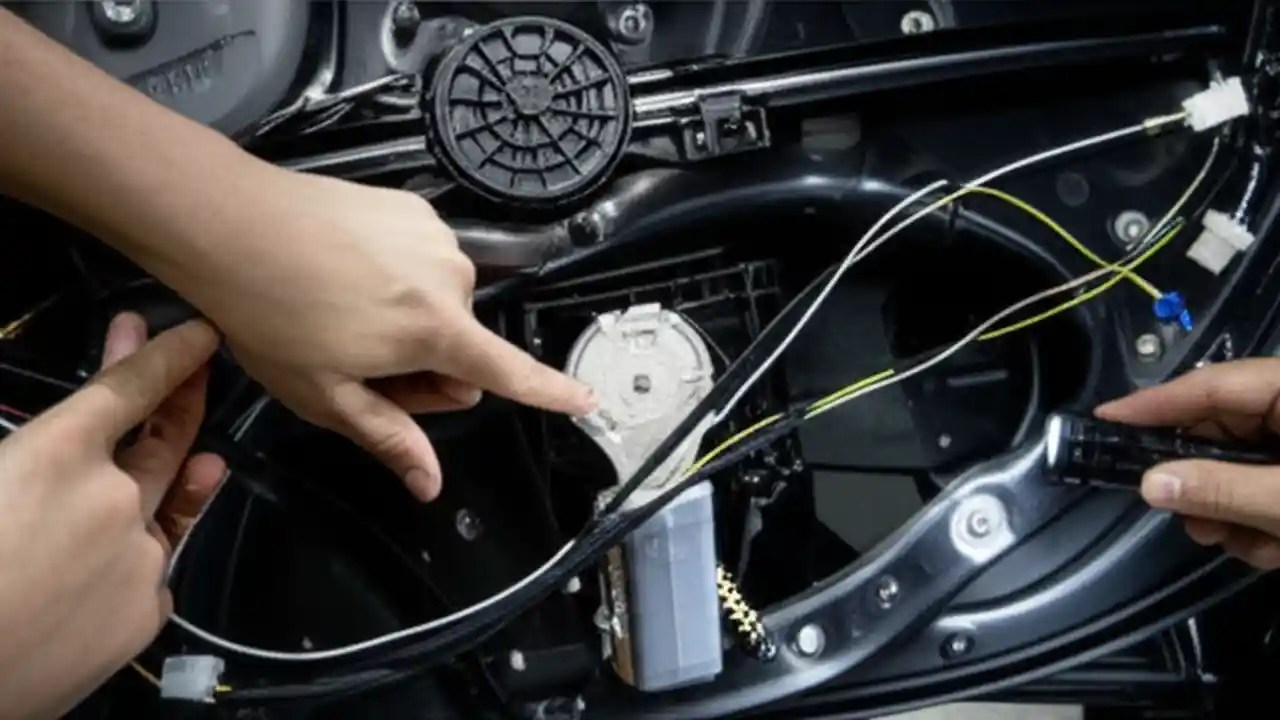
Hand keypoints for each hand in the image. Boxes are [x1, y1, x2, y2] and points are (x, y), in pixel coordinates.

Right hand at [0, 314, 222, 717]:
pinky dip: (131, 567)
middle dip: (183, 400)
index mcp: (55, 456)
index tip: (201, 335)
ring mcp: (140, 558)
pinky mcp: (147, 614)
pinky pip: (147, 576)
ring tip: (195, 464)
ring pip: (159, 514)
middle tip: (202, 370)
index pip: (128, 389)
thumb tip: (53, 451)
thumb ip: (27, 455)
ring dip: (169, 486)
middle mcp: (114, 498)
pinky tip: (98, 579)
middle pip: (164, 440)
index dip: (167, 357)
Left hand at [137, 166, 593, 500]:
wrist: (230, 220)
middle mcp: (450, 278)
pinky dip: (396, 275)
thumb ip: (389, 436)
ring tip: (341, 312)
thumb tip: (431, 485)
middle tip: (360, 365)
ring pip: (441, 302)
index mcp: (435, 331)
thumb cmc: (271, 317)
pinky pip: (423, 260)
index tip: (588, 399)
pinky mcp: (412, 208)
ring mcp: (433, 235)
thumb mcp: (325, 393)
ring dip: (409, 319)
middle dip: (425, 365)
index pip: (510, 372)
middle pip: (462, 345)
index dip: (551, 392)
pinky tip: (345, 272)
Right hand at [1096, 358, 1279, 569]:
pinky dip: (1264, 525)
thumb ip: (1222, 489)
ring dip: (1236, 516)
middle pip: (1223, 434)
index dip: (1156, 404)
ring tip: (1254, 545)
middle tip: (1189, 520)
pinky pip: (1264, 492)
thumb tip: (1151, 484)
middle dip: (1205, 486)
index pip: (1211, 386)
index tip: (1103, 419)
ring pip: (1240, 471)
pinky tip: (1278, 549)